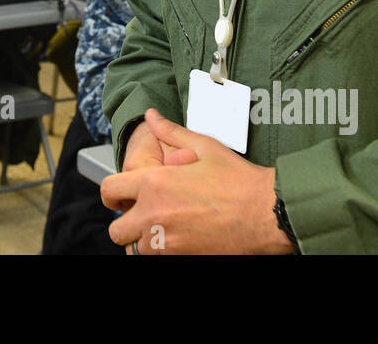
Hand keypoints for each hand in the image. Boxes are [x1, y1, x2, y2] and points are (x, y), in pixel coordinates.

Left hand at [100, 109, 292, 254]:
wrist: (267, 214)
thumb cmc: (239, 180)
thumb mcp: (204, 147)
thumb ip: (171, 132)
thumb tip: (152, 117)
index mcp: (155, 184)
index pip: (110, 191)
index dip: (111, 194)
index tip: (119, 197)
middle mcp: (154, 216)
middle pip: (117, 230)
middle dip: (125, 223)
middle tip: (141, 217)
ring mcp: (167, 243)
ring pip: (135, 250)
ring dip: (142, 241)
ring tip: (160, 230)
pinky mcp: (183, 259)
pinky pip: (157, 261)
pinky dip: (161, 253)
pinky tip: (176, 240)